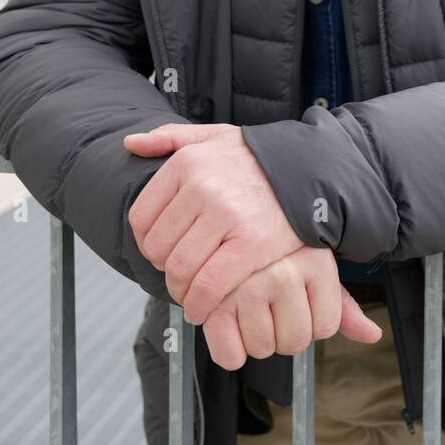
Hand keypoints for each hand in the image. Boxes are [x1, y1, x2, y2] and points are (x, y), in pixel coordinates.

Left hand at [124, 122, 305, 320]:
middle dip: (165, 272)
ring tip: (192, 296)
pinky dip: (201, 305)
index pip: (141, 218)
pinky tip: (204, 309)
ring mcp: (227, 216)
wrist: (313, 171)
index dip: (146, 244)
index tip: (163, 254)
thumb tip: (130, 143)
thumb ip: (170, 137)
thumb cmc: (259, 159)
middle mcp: (202, 187)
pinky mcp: (251, 244)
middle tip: (180, 279)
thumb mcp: (215, 136)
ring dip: (181, 292)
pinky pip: (210, 285)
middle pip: (159, 248)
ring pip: (180, 269)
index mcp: (187, 164)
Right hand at [202, 243, 382, 370]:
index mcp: (315, 263)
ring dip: (253, 339)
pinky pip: (230, 355)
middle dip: (281, 335)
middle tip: (267, 307)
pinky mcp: (215, 299)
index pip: (325, 328)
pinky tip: (226, 322)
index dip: (310, 324)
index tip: (294, 302)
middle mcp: (285, 271)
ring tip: (244, 308)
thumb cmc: (273, 247)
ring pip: (262, 348)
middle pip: (294, 342)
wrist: (228, 210)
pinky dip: (227, 350)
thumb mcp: (312, 266)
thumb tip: (373, 335)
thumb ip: (341, 305)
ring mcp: (248, 284)